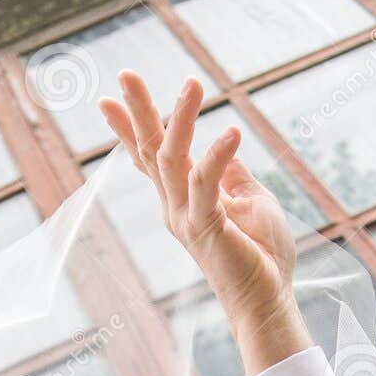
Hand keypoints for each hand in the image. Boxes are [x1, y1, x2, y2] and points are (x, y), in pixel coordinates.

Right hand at [98, 72, 310, 371]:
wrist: (266, 301)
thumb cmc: (262, 255)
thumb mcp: (250, 199)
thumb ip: (233, 173)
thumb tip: (224, 142)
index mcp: (183, 200)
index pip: (153, 157)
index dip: (132, 126)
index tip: (108, 97)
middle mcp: (176, 207)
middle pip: (151, 151)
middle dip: (138, 112)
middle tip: (125, 74)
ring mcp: (187, 217)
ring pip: (172, 160)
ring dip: (179, 120)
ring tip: (191, 84)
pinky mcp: (206, 228)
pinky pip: (206, 184)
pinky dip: (218, 156)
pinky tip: (231, 131)